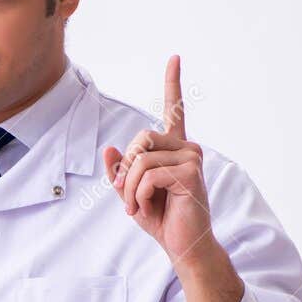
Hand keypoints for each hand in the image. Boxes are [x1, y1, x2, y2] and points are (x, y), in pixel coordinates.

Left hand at [102, 55, 215, 265]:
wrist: (181, 244)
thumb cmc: (160, 217)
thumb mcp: (131, 192)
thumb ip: (120, 171)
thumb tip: (109, 147)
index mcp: (174, 149)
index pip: (174, 110)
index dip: (172, 83)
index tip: (175, 57)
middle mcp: (187, 148)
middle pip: (141, 137)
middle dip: (126, 169)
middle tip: (128, 195)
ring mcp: (192, 158)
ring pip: (141, 160)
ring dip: (129, 188)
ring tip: (138, 206)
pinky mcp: (191, 173)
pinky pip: (148, 176)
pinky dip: (139, 196)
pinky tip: (149, 208)